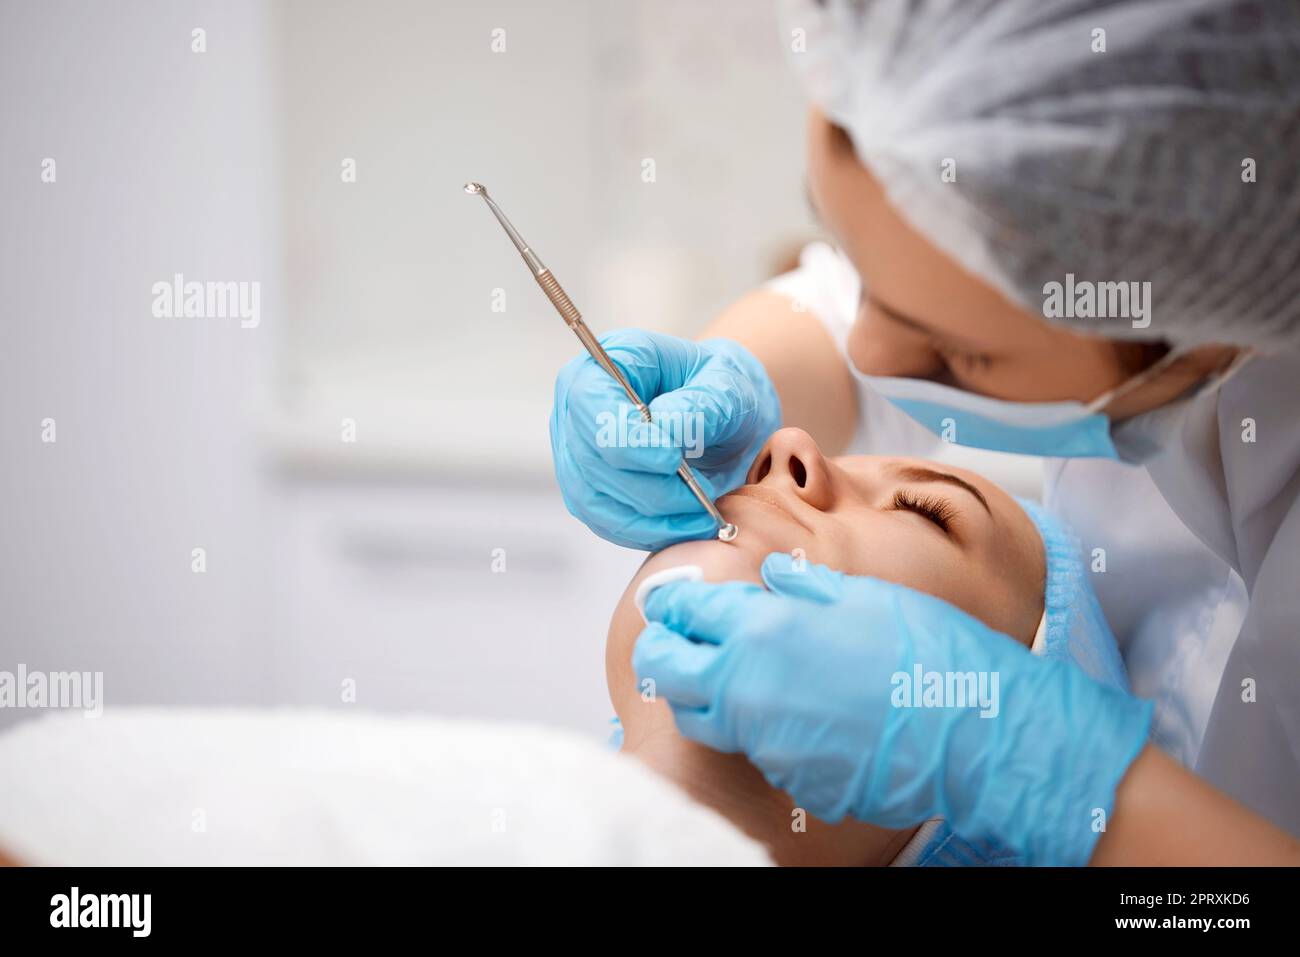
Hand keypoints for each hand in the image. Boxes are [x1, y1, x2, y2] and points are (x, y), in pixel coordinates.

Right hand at [550, 329, 780, 549]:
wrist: (725, 416)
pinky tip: (686, 526)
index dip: (625, 437)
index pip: (591, 401)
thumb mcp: (730, 386)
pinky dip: (647, 532)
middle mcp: (578, 406)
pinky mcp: (589, 490)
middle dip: (648, 486)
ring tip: (702, 517)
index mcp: (605, 362)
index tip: (674, 459)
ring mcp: (577, 451)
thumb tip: (663, 429)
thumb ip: (701, 404)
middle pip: (590, 457)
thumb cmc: (723, 390)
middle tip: (702, 497)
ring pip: (595, 499)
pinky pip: (606, 522)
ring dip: (650, 517)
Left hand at [634, 552, 1152, 864]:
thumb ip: (804, 587)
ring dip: (707, 696)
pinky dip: (765, 733)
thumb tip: (774, 578)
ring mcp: (765, 740)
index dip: (674, 602)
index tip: (671, 601)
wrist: (973, 730)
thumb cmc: (927, 654)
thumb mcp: (863, 597)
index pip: (686, 611)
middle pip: (668, 672)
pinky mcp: (789, 778)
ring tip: (735, 679)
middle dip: (664, 652)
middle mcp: (750, 687)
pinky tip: (803, 718)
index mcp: (764, 629)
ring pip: (705, 720)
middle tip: (675, 643)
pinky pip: (758, 752)